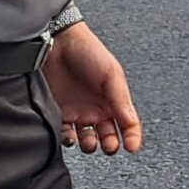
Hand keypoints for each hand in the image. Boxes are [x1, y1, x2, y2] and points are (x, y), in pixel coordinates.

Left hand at [44, 22, 142, 155]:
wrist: (56, 41)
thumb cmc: (87, 51)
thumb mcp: (111, 74)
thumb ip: (121, 100)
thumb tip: (132, 124)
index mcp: (113, 99)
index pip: (127, 124)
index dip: (132, 137)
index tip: (131, 147)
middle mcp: (96, 108)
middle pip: (108, 136)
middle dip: (110, 145)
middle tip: (109, 145)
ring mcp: (77, 112)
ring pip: (87, 140)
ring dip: (90, 145)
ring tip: (89, 141)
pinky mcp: (58, 113)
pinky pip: (64, 134)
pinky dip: (68, 140)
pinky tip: (70, 136)